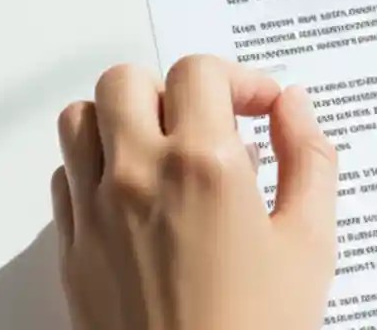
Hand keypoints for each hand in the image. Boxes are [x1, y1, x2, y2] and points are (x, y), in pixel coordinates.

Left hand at [51, 56, 337, 329]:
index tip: (266, 109)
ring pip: (82, 120)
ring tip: (169, 146)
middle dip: (176, 90)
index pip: (201, 72)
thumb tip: (294, 106)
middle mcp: (139, 175)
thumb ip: (310, 158)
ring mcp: (95, 210)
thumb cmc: (258, 327)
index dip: (241, 79)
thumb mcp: (311, 240)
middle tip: (215, 121)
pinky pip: (65, 176)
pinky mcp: (72, 247)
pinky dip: (97, 166)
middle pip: (128, 81)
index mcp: (205, 164)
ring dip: (125, 118)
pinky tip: (140, 192)